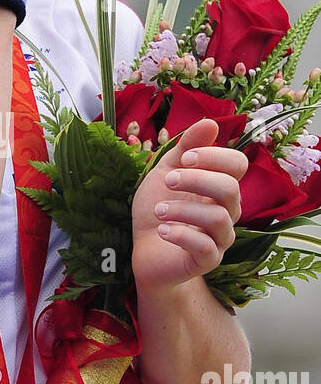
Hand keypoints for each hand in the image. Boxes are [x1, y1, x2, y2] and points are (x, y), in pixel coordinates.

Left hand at [131, 117, 248, 295]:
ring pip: (218, 218)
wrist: (145, 251)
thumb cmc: (159, 208)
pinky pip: (206, 247)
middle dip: (196, 179)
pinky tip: (162, 230)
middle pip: (230, 188)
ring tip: (158, 210)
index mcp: (220, 186)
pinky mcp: (208, 260)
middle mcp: (227, 211)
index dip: (214, 156)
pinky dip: (181, 235)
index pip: (237, 164)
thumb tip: (210, 123)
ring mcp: (220, 238)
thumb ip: (185, 149)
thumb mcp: (166, 172)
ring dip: (183, 209)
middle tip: (167, 181)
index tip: (185, 158)